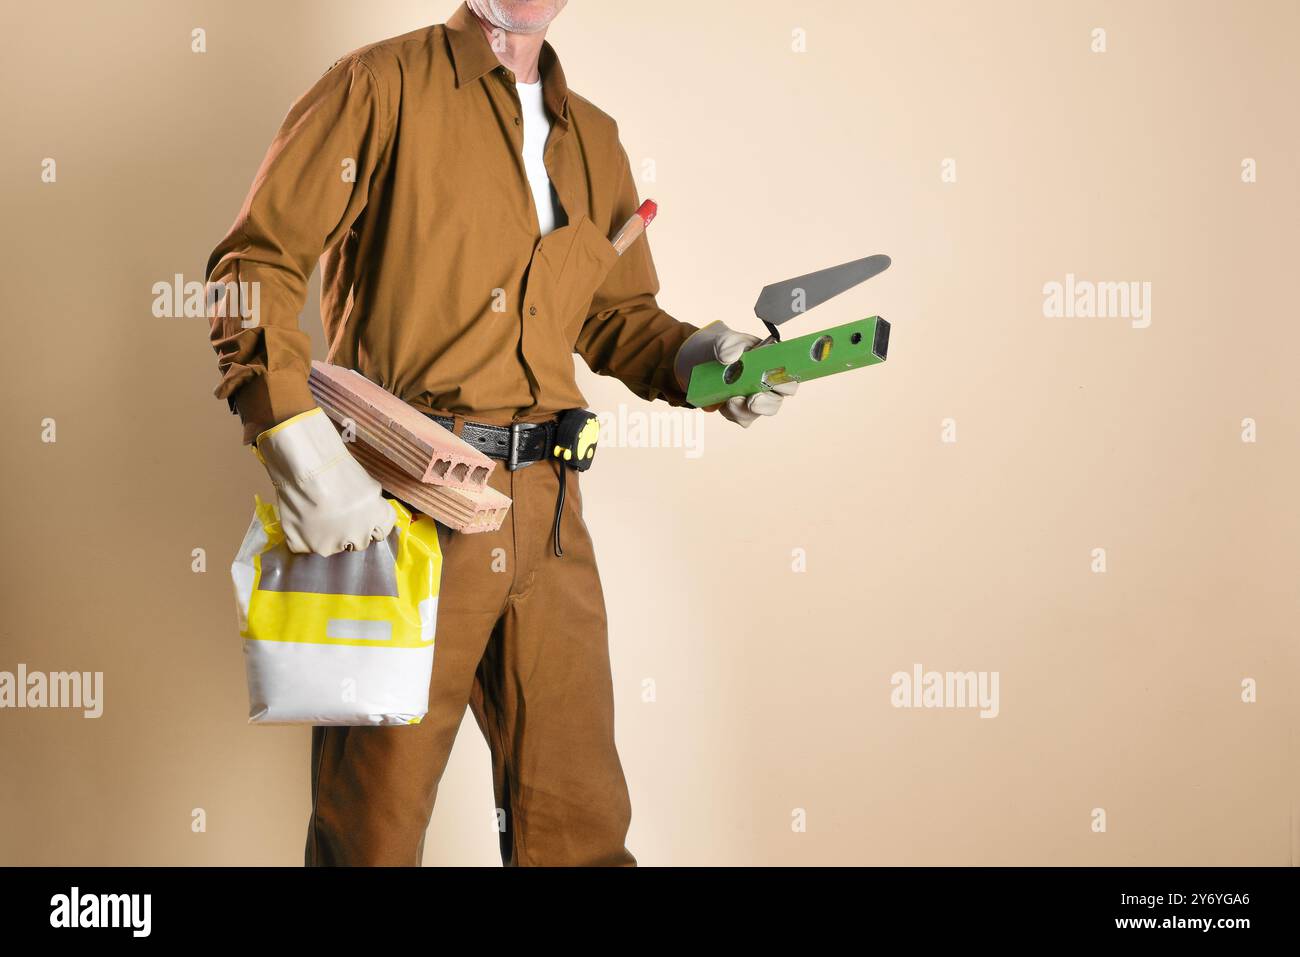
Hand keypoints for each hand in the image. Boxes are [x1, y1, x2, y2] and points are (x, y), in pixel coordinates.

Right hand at [254, 408, 395, 555]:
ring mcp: (329, 546)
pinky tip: (298, 516)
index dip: (371, 522)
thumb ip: (371, 506)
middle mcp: (358, 538)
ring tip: (313, 510)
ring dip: (325, 534)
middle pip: (357, 541)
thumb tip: (367, 513)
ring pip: (330, 545)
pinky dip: (301, 534)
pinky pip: (304, 545)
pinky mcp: (302, 546)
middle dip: (349, 530)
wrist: (306, 465)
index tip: (361, 514)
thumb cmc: (336, 466)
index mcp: (377, 520)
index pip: (382, 530)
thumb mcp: (368, 484)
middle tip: (333, 510)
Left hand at [674, 320, 797, 427]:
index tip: (777, 382)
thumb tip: (731, 357)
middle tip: (753, 398)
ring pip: (764, 408)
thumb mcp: (720, 340)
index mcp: (772, 356)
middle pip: (784, 392)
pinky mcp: (742, 409)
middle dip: (770, 398)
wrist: (693, 363)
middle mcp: (770, 377)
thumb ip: (727, 344)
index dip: (791, 376)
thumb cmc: (716, 348)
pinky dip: (734, 413)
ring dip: (749, 408)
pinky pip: (744, 417)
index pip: (792, 368)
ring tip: (731, 400)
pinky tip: (722, 404)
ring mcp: (757, 394)